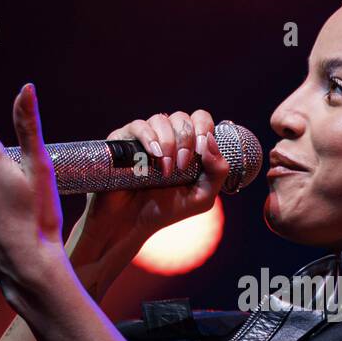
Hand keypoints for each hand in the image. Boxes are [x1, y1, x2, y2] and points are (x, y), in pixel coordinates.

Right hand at [81, 109, 229, 246]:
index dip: (203, 129)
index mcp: (189, 146)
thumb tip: (211, 140)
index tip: (200, 151)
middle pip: (182, 117)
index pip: (200, 119)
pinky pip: (138, 126)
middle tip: (182, 166)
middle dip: (186, 140)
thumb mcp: (203, 197)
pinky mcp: (123, 140)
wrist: (133, 223)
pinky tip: (153, 155)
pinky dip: (149, 138)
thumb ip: (218, 171)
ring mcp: (145, 137)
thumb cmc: (167, 210)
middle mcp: (167, 137)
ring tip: (165, 170)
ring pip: (160, 119)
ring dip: (168, 143)